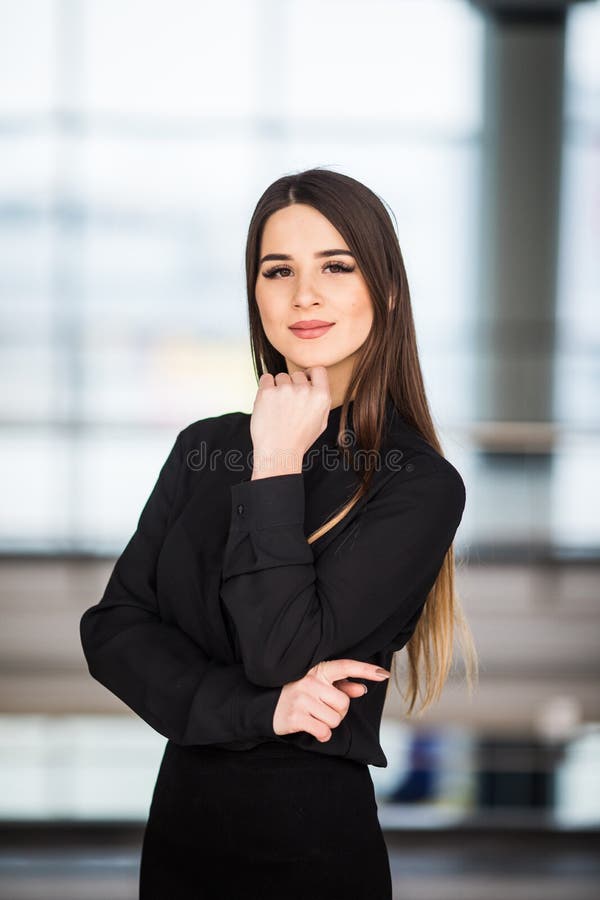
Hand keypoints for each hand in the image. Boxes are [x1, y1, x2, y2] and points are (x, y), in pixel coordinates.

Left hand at [250, 366, 331, 478]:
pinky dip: (265, 387)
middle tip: (287, 404)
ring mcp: (285, 390)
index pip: (318, 370)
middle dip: (292, 385)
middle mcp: (305, 390)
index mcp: (321, 397)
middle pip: (297, 374)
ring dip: (278, 387)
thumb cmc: (299, 440)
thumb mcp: (321, 423)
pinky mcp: (267, 392)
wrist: (278, 453)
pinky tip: (268, 403)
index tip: (304, 380)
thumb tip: (317, 383)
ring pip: (281, 377)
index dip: (309, 374)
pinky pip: (266, 378)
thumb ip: (321, 401)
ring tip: (277, 408)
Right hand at [272, 659, 390, 742]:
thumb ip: (340, 686)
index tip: (383, 674)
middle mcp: (310, 681)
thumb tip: (362, 689)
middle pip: (343, 704)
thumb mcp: (317, 686)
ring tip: (315, 717)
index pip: (345, 667)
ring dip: (329, 724)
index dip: (366, 670)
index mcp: (317, 670)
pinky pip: (323, 731)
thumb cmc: (297, 693)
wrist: (265, 705)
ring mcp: (302, 699)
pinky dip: (321, 735)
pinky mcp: (296, 716)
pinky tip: (312, 728)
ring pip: (335, 720)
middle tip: (324, 710)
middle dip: (338, 712)